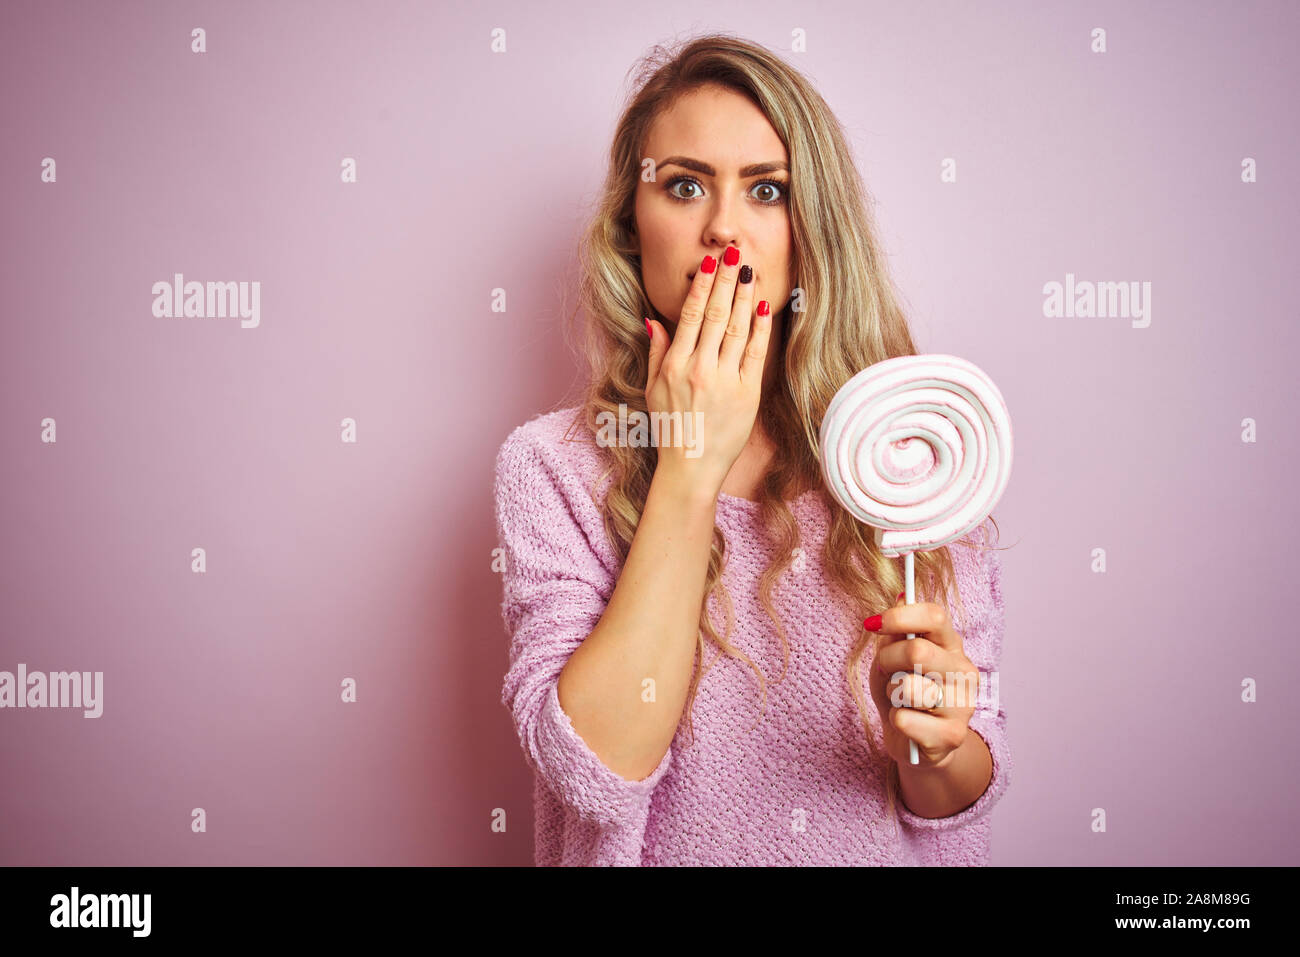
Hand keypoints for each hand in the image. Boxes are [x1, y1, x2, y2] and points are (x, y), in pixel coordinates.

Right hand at [644, 247, 772, 496]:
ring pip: (738, 328)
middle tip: (734, 253)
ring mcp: (725, 381)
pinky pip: (756, 353)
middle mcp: (700, 369)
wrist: (691, 467)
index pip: (692, 315)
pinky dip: (760, 328)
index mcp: (676, 366)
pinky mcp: (747, 394)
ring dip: (745, 296)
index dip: (702, 285)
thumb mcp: (653, 389)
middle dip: (726, 280)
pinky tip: (763, 306)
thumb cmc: (671, 429)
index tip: (710, 263)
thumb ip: (657, 351)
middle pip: (717, 314)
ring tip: (749, 271)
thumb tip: (654, 319)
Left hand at [866, 593, 979, 768]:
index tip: (872, 624)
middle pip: (918, 651)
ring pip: (909, 688)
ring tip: (900, 700)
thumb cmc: (902, 692)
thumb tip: (902, 596)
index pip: (935, 616)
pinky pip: (905, 720)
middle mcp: (964, 671)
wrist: (915, 742)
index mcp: (951, 644)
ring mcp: (963, 704)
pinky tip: (908, 725)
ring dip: (892, 693)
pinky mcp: (952, 735)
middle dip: (887, 660)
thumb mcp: (893, 657)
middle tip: (884, 670)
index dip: (900, 616)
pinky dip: (896, 722)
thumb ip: (897, 631)